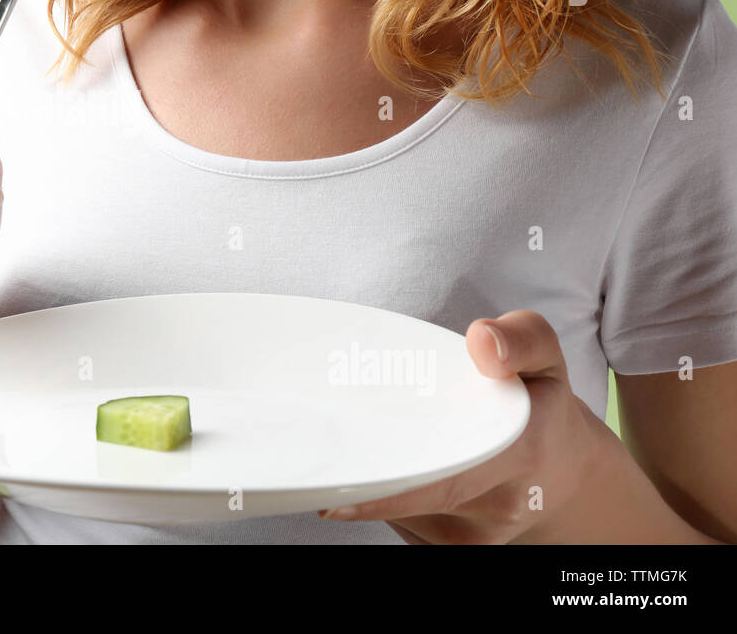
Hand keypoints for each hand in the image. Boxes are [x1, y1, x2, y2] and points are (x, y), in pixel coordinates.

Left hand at [319, 309, 609, 543]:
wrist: (569, 468)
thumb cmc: (542, 404)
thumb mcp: (545, 357)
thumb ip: (521, 337)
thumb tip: (482, 339)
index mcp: (523, 452)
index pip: (446, 478)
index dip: (387, 490)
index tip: (336, 490)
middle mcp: (501, 503)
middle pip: (414, 501)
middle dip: (362, 486)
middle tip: (316, 467)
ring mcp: (480, 535)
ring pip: (403, 513)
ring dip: (376, 484)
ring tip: (366, 446)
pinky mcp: (460, 549)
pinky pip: (406, 525)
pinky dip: (388, 500)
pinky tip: (390, 470)